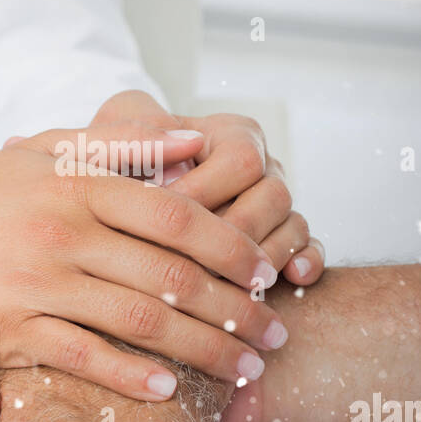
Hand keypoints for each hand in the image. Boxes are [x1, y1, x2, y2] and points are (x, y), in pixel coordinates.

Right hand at [0, 124, 284, 392]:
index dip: (230, 245)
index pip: (176, 214)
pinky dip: (130, 375)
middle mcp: (60, 229)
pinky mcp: (8, 328)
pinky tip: (169, 389)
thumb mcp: (48, 151)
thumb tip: (200, 141)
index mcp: (77, 182)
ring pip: (139, 320)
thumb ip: (124, 142)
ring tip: (243, 368)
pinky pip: (82, 356)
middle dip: (235, 309)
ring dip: (202, 349)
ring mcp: (34, 281)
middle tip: (274, 334)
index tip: (266, 271)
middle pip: (170, 273)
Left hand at [90, 91, 324, 283]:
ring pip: (292, 225)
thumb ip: (135, 133)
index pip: (240, 162)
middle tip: (196, 270)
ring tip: (240, 288)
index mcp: (227, 135)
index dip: (206, 197)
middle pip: (273, 196)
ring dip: (267, 258)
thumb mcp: (112, 139)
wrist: (115, 198)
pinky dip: (306, 262)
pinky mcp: (284, 236)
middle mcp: (260, 165)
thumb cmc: (113, 164)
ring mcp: (274, 204)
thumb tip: (186, 144)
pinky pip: (309, 247)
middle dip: (236, 237)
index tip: (160, 228)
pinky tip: (293, 280)